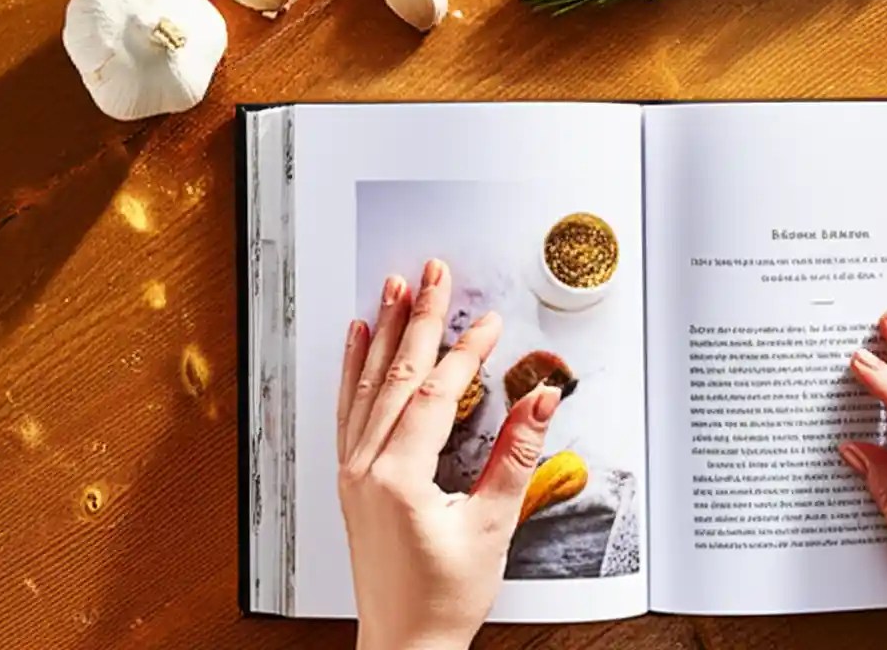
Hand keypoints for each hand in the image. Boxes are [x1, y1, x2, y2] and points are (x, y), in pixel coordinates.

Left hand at [337, 259, 562, 649]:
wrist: (405, 644)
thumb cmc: (443, 598)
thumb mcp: (492, 526)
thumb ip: (517, 455)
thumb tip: (539, 401)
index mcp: (398, 479)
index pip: (434, 394)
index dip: (466, 353)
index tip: (490, 323)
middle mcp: (366, 469)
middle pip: (395, 376)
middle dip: (418, 319)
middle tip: (434, 274)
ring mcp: (352, 473)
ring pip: (366, 385)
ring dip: (383, 333)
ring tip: (395, 288)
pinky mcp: (351, 479)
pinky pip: (348, 410)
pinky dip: (353, 370)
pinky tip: (357, 340)